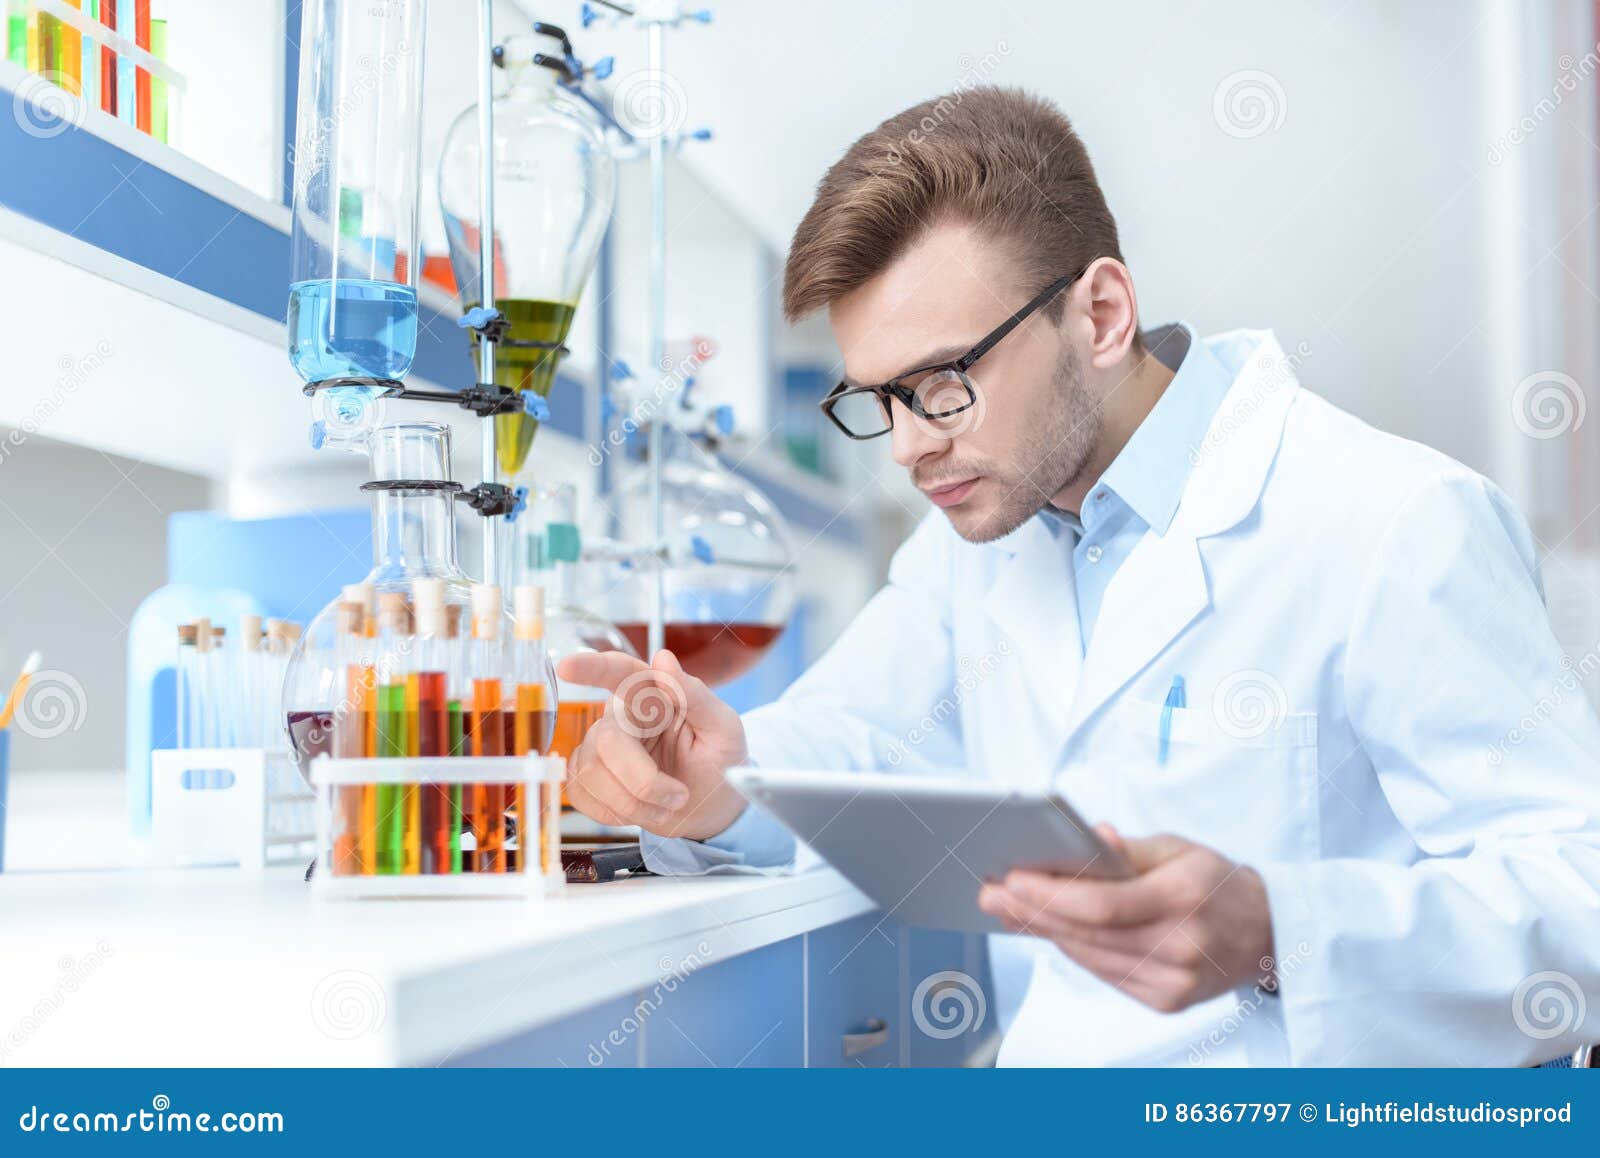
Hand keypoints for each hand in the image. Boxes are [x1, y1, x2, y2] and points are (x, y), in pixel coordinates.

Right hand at [556, 649, 749, 840]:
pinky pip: (579, 794)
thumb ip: (696, 695)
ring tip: (666, 805)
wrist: (711, 810)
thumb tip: (664, 660)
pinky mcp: (587, 777)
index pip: (620, 672)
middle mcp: (623, 718)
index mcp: (655, 697)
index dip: (591, 668)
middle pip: (607, 742)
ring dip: (633, 803)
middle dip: (642, 781)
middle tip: (678, 796)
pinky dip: (613, 812)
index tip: (567, 667)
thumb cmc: (720, 763)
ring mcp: (601, 748)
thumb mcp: (724, 729)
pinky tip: (640, 809)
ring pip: (591, 773)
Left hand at [977, 825, 1274, 1013]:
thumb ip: (1128, 849)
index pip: (1102, 904)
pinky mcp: (1166, 1002)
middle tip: (991, 893)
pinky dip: (1073, 949)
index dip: (1051, 895)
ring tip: (1007, 908)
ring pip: (1089, 957)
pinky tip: (1046, 930)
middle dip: (1032, 912)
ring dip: (1043, 932)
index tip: (1011, 878)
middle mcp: (1180, 947)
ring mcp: (1174, 982)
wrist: (1267, 934)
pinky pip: (1104, 973)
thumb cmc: (1216, 882)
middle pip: (1087, 934)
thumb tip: (1092, 837)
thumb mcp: (1179, 848)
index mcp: (1184, 898)